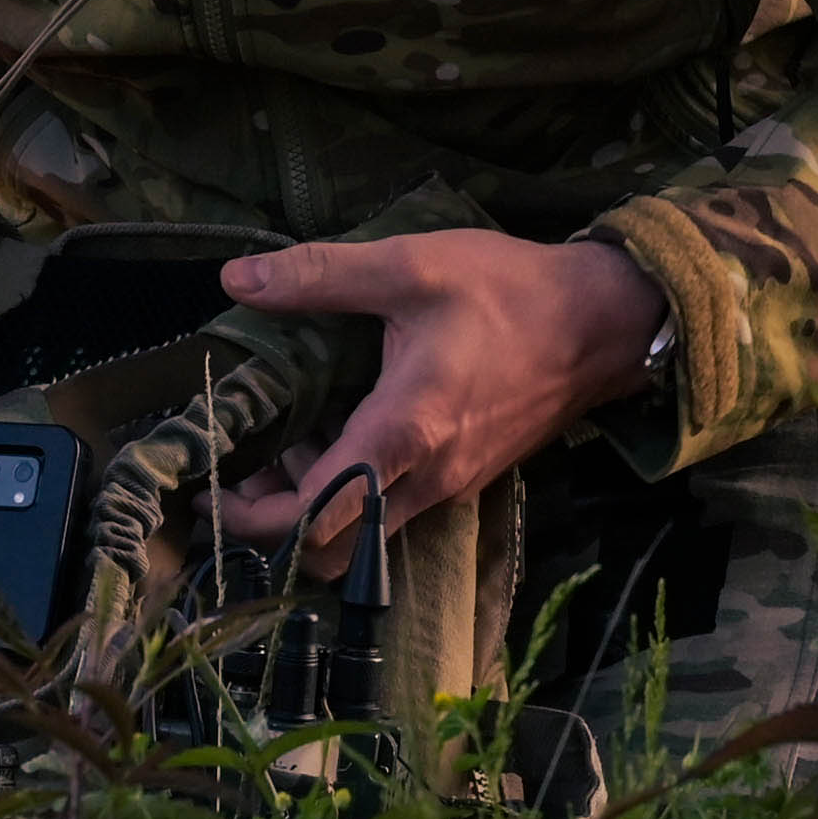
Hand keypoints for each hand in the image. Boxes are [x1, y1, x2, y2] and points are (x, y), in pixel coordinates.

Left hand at [211, 229, 664, 542]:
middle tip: (245, 474)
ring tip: (291, 440)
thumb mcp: (412, 266)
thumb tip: (236, 279)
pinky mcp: (464, 480)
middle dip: (277, 526)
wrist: (606, 322)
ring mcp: (449, 488)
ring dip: (317, 505)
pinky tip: (343, 428)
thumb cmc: (510, 293)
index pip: (318, 518)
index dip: (255, 519)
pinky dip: (354, 489)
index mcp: (405, 433)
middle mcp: (425, 480)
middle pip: (334, 553)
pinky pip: (393, 510)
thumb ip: (322, 275)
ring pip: (363, 535)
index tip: (211, 492)